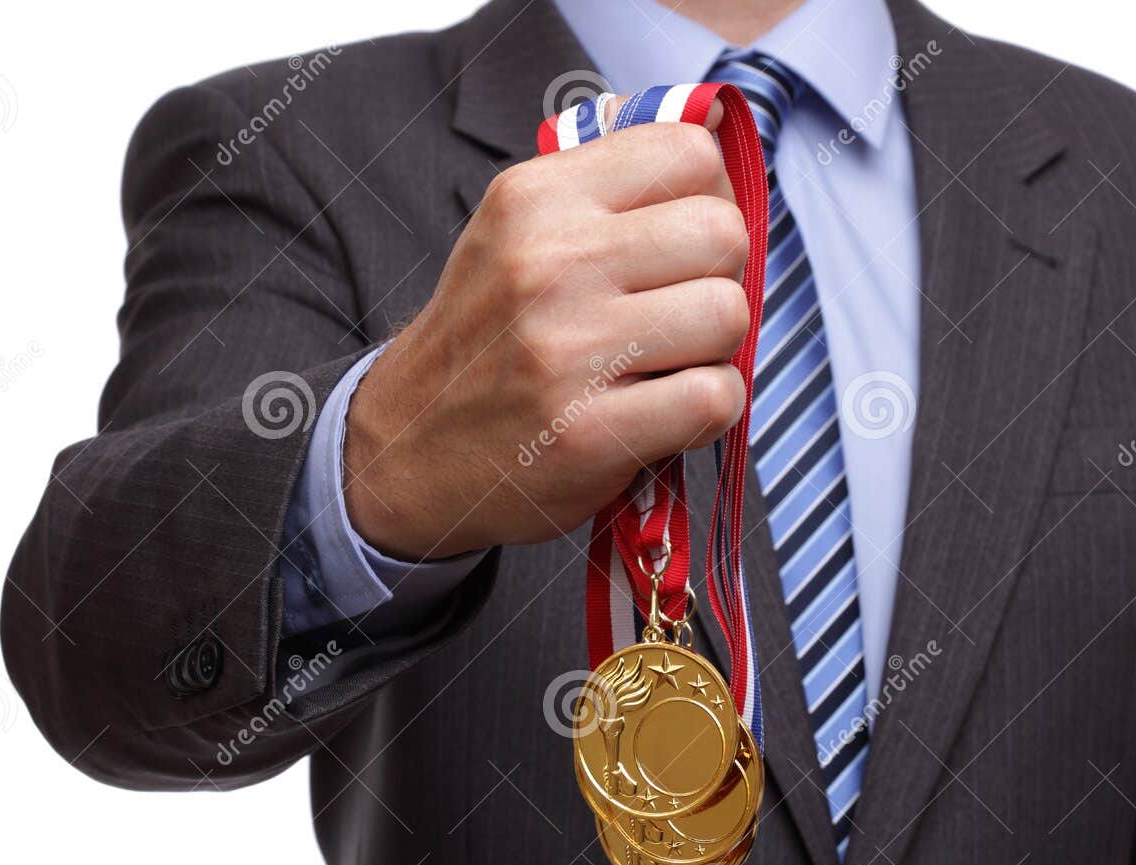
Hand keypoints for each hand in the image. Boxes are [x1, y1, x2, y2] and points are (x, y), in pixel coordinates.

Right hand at [343, 99, 748, 559]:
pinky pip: (715, 397)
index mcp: (537, 198)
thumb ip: (608, 190)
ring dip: (717, 349)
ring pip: (728, 315)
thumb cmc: (487, 341)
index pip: (692, 155)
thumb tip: (716, 143)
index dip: (710, 203)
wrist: (408, 450)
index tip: (684, 246)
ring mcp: (569, 349)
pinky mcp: (591, 432)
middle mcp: (551, 262)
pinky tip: (666, 414)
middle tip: (677, 313)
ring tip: (666, 365)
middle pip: (723, 235)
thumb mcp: (517, 233)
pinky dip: (709, 412)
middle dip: (720, 278)